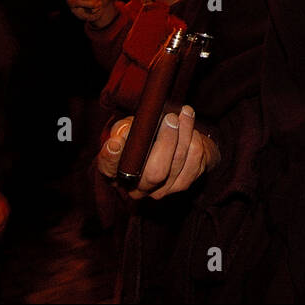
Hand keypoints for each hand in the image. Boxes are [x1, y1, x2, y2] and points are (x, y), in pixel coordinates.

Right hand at [97, 106, 219, 200]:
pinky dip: (196, 143)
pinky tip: (191, 131)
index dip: (111, 158)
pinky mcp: (182, 184)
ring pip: (178, 164)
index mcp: (117, 172)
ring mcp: (161, 190)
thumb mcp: (129, 129)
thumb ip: (124, 129)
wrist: (171, 145)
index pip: (109, 169)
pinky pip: (194, 164)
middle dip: (166, 142)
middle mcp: (138, 188)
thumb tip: (125, 132)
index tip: (115, 142)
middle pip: (155, 173)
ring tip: (185, 114)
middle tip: (171, 118)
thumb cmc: (144, 136)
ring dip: (185, 135)